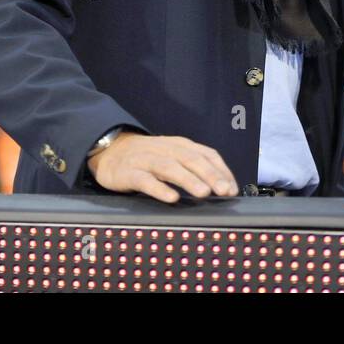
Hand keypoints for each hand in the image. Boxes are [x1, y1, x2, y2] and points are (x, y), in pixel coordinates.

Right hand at [87, 131, 238, 202]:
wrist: (110, 150)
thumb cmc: (148, 157)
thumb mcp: (173, 155)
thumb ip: (194, 167)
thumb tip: (222, 186)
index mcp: (180, 145)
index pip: (206, 154)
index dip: (221, 170)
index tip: (232, 188)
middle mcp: (165, 149)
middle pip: (191, 159)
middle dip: (210, 175)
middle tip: (224, 191)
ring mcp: (146, 160)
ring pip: (170, 167)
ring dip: (188, 180)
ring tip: (204, 193)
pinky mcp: (129, 172)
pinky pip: (145, 180)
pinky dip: (159, 188)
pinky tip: (171, 198)